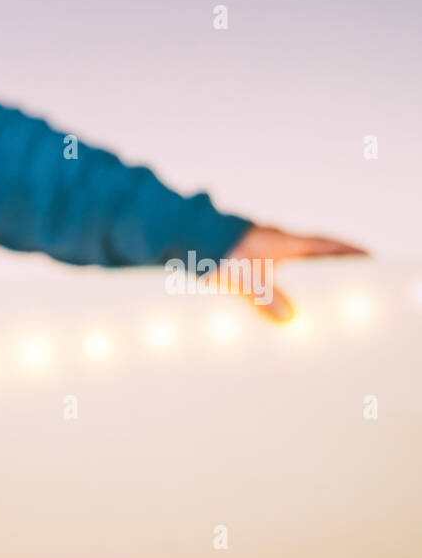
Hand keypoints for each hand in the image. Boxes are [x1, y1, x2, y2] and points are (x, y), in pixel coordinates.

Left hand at [224, 225, 366, 322]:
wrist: (184, 238)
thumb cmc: (214, 252)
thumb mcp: (242, 276)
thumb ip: (264, 296)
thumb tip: (290, 318)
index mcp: (285, 243)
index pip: (328, 246)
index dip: (351, 252)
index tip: (372, 259)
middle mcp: (278, 245)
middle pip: (317, 256)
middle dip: (334, 268)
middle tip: (352, 283)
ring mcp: (264, 252)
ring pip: (296, 266)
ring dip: (309, 278)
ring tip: (322, 300)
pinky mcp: (248, 262)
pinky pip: (276, 275)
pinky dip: (285, 287)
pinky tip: (282, 304)